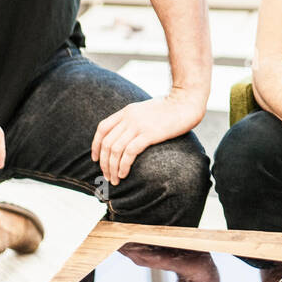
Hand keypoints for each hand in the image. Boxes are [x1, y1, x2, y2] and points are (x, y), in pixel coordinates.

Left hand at [91, 87, 206, 185]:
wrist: (186, 103)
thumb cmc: (171, 108)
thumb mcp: (146, 110)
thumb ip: (135, 119)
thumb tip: (127, 134)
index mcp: (127, 111)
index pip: (102, 128)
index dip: (96, 145)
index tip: (96, 159)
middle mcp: (129, 117)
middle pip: (107, 143)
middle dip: (104, 163)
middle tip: (107, 175)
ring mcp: (138, 125)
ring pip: (115, 150)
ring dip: (112, 168)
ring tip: (115, 179)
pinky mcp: (149, 134)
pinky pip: (129, 152)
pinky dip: (124, 165)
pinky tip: (124, 174)